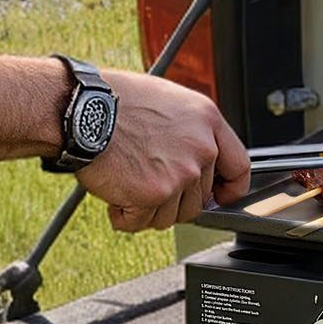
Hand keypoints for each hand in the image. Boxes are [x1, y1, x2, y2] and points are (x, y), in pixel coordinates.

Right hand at [77, 70, 250, 232]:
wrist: (83, 109)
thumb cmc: (116, 101)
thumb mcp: (170, 101)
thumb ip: (192, 131)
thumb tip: (198, 159)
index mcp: (208, 121)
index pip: (239, 167)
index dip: (229, 189)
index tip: (219, 196)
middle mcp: (201, 148)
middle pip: (200, 199)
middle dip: (173, 199)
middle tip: (147, 184)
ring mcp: (180, 174)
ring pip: (172, 215)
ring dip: (148, 208)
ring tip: (127, 182)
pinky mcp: (154, 194)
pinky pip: (141, 222)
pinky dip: (124, 216)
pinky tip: (114, 192)